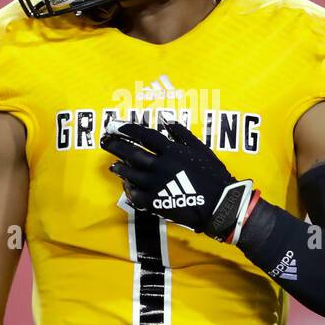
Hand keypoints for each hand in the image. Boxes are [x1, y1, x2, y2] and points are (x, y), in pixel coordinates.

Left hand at [100, 119, 254, 240]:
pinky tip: (126, 185)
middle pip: (132, 153)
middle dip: (116, 146)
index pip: (145, 136)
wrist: (219, 204)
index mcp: (172, 151)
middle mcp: (161, 166)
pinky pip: (136, 194)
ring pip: (131, 174)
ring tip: (112, 165)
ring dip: (119, 168)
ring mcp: (156, 184)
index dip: (130, 130)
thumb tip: (166, 120)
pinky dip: (129, 188)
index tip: (119, 127)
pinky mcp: (156, 202)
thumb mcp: (201, 149)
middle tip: (105, 142)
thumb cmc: (214, 175)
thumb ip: (182, 134)